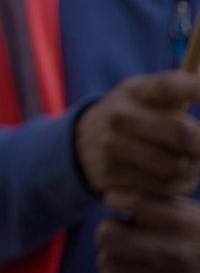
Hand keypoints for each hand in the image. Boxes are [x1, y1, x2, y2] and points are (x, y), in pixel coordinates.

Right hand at [74, 72, 199, 195]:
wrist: (85, 142)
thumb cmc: (138, 115)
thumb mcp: (152, 96)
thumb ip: (186, 88)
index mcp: (135, 89)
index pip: (170, 85)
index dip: (199, 90)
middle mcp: (119, 115)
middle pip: (183, 134)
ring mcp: (112, 145)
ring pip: (177, 166)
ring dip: (194, 170)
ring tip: (190, 164)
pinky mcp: (111, 174)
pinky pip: (163, 187)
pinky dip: (178, 186)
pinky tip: (173, 177)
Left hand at [97, 190, 199, 272]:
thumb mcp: (192, 214)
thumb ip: (157, 204)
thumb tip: (115, 200)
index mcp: (183, 222)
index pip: (132, 201)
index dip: (115, 198)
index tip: (118, 202)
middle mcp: (173, 250)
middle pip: (107, 235)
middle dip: (107, 229)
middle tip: (119, 230)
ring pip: (106, 262)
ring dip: (109, 255)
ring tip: (124, 253)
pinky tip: (126, 271)